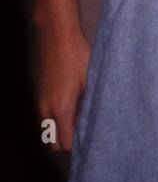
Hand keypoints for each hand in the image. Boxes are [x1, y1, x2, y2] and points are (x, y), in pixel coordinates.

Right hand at [36, 23, 90, 152]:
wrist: (57, 37)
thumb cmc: (77, 55)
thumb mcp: (90, 79)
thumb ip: (89, 103)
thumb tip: (94, 119)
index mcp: (62, 108)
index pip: (65, 143)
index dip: (78, 144)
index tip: (93, 138)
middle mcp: (47, 110)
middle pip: (54, 142)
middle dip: (69, 141)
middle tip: (88, 129)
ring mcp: (40, 103)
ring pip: (49, 130)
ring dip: (62, 130)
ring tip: (83, 117)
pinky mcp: (40, 95)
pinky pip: (46, 118)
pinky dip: (57, 120)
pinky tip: (74, 107)